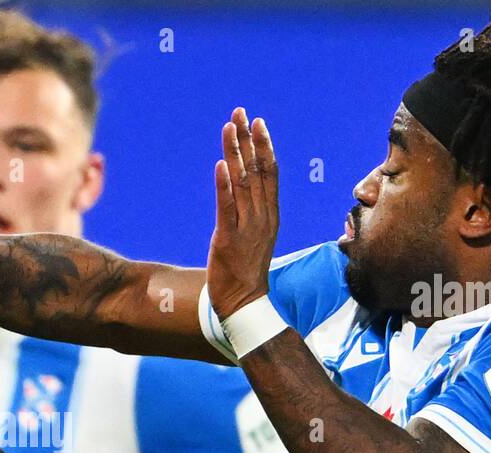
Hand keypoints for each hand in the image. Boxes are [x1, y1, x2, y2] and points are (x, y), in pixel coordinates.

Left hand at [207, 107, 279, 316]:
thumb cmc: (246, 268)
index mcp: (270, 214)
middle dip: (248, 139)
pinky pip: (227, 207)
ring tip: (229, 127)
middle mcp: (262, 216)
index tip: (257, 122)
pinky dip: (224, 185)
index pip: (270, 173)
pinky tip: (220, 164)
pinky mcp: (228, 238)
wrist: (245, 301)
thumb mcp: (255, 235)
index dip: (264, 145)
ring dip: (235, 153)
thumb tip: (242, 188)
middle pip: (257, 170)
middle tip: (240, 113)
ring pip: (242, 182)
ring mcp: (247, 227)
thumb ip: (252, 211)